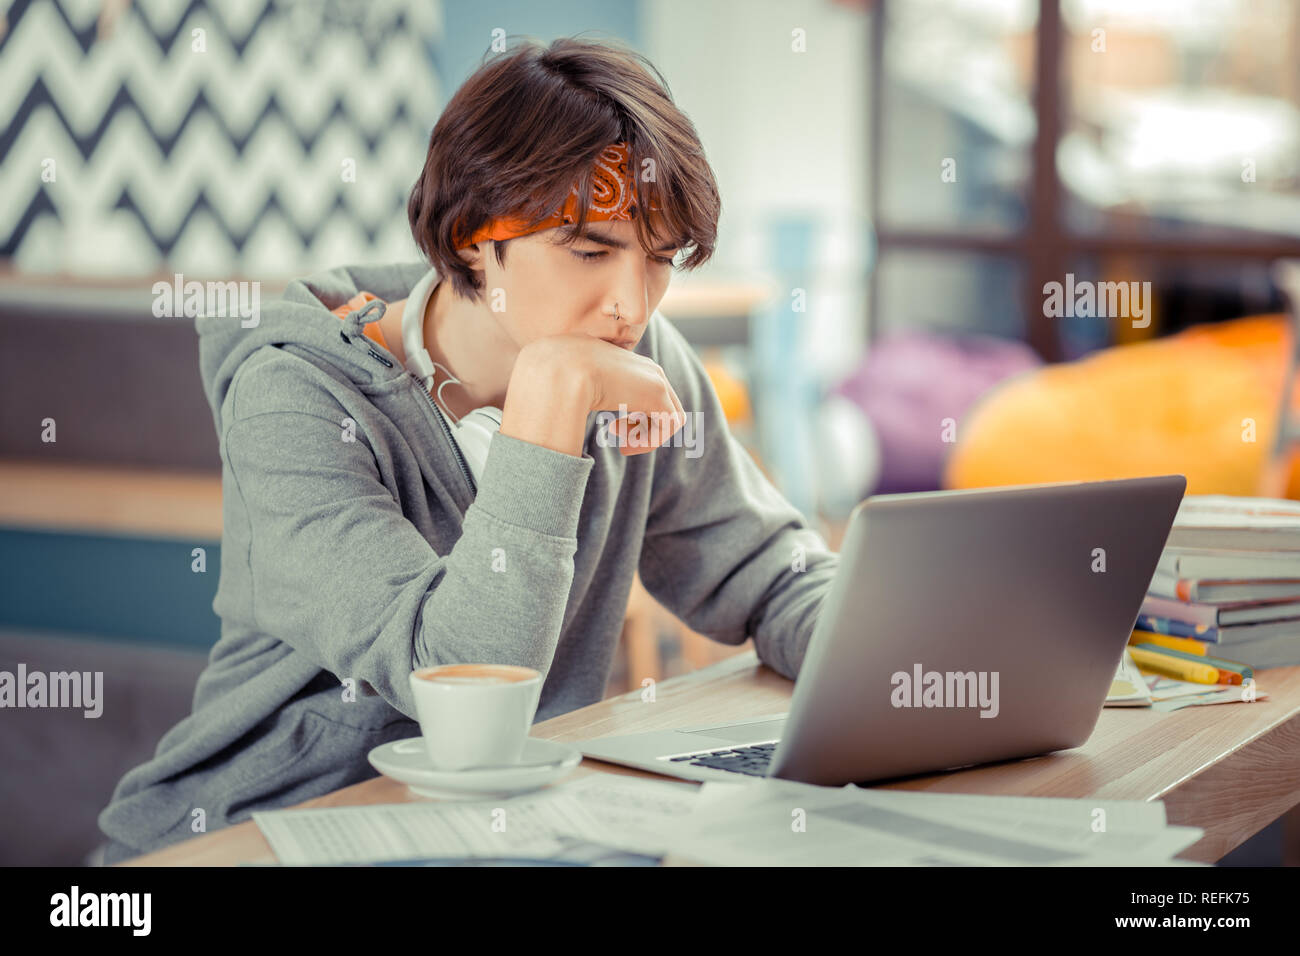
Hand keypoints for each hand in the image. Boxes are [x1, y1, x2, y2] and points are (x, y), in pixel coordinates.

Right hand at [501, 334, 684, 457]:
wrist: (557, 371)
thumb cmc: (551, 381)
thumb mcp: (565, 386)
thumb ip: (576, 394)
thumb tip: (566, 411)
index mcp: (622, 361)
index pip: (641, 391)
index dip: (632, 415)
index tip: (611, 426)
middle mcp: (643, 366)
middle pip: (659, 404)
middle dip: (642, 426)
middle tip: (618, 438)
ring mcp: (653, 378)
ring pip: (668, 416)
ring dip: (645, 437)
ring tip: (622, 443)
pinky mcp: (657, 392)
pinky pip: (670, 424)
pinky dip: (650, 441)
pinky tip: (625, 444)